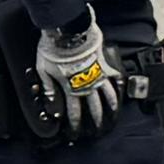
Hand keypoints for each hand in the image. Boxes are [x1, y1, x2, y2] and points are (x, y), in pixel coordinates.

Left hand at [32, 18, 124, 139]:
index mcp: (71, 88)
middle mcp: (87, 85)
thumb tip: (50, 102)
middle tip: (98, 131)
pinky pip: (114, 78)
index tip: (76, 133)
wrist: (67, 30)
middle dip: (96, 122)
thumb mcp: (43, 69)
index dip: (76, 124)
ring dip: (111, 109)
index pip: (74, 111)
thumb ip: (48, 87)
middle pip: (94, 108)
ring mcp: (98, 75)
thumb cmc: (53, 49)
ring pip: (108, 96)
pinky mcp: (104, 63)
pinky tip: (120, 92)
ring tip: (113, 117)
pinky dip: (118, 86)